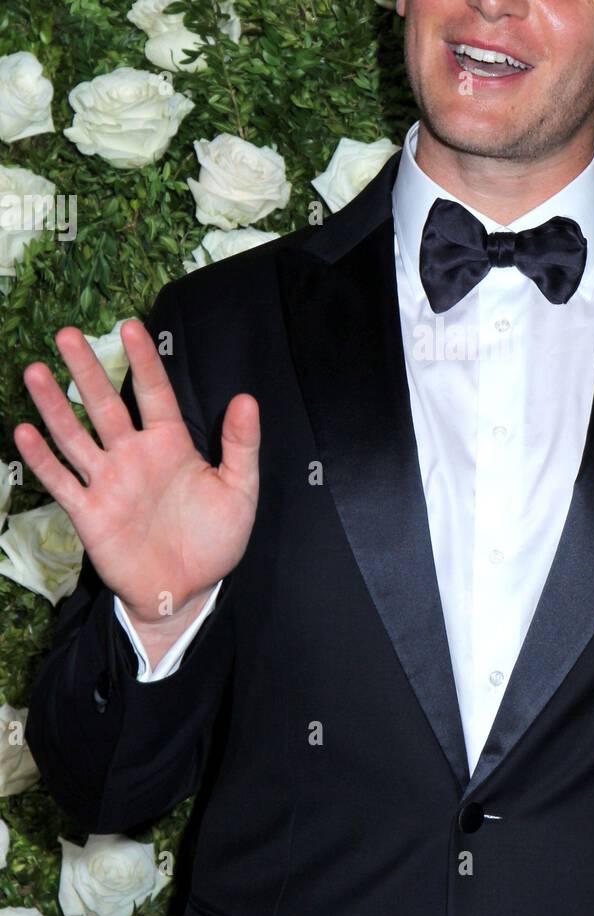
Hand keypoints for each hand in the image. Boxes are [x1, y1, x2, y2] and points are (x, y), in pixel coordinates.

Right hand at [14, 320, 259, 625]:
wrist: (189, 589)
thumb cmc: (215, 539)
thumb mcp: (238, 490)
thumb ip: (241, 445)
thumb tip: (246, 398)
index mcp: (171, 444)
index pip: (154, 393)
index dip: (143, 361)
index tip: (131, 326)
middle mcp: (134, 455)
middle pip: (106, 405)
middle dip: (87, 370)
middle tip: (68, 333)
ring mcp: (108, 482)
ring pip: (76, 436)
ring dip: (55, 406)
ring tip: (35, 371)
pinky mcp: (90, 513)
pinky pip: (62, 481)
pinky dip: (42, 459)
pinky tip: (23, 432)